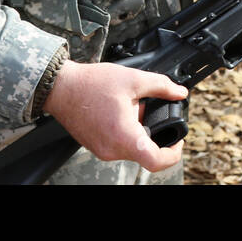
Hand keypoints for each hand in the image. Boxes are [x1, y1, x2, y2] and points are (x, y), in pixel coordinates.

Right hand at [42, 60, 188, 172]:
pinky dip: (126, 132)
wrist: (61, 87)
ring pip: (132, 148)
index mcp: (124, 136)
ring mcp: (103, 151)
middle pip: (145, 153)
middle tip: (152, 112)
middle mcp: (112, 150)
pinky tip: (120, 113)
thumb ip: (161, 87)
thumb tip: (180, 93)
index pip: (156, 161)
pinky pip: (119, 145)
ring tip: (133, 108)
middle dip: (154, 133)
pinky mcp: (96, 147)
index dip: (173, 154)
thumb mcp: (133, 79)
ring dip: (139, 131)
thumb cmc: (91, 84)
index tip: (177, 141)